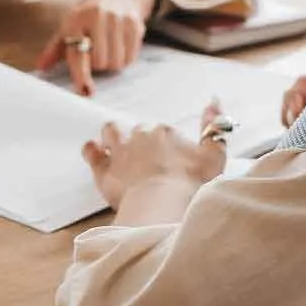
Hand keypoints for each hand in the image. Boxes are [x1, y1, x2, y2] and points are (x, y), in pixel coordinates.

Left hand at [35, 0, 153, 95]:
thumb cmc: (89, 16)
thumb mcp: (70, 26)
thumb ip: (56, 49)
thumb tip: (41, 67)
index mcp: (76, 19)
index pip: (78, 53)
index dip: (81, 74)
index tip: (85, 92)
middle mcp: (97, 16)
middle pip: (100, 62)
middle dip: (97, 64)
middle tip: (96, 52)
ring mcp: (118, 19)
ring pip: (116, 62)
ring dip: (111, 63)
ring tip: (108, 48)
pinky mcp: (135, 24)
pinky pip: (130, 57)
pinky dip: (125, 58)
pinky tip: (121, 45)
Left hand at [81, 101, 228, 209]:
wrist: (163, 204)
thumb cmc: (192, 183)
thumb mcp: (215, 155)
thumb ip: (215, 127)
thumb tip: (214, 100)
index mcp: (165, 132)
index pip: (163, 132)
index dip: (166, 146)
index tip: (170, 161)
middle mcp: (140, 135)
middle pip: (138, 131)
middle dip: (141, 142)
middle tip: (148, 162)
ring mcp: (119, 151)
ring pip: (111, 131)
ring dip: (112, 136)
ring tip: (116, 146)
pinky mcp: (103, 169)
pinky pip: (91, 151)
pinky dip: (92, 150)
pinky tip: (95, 151)